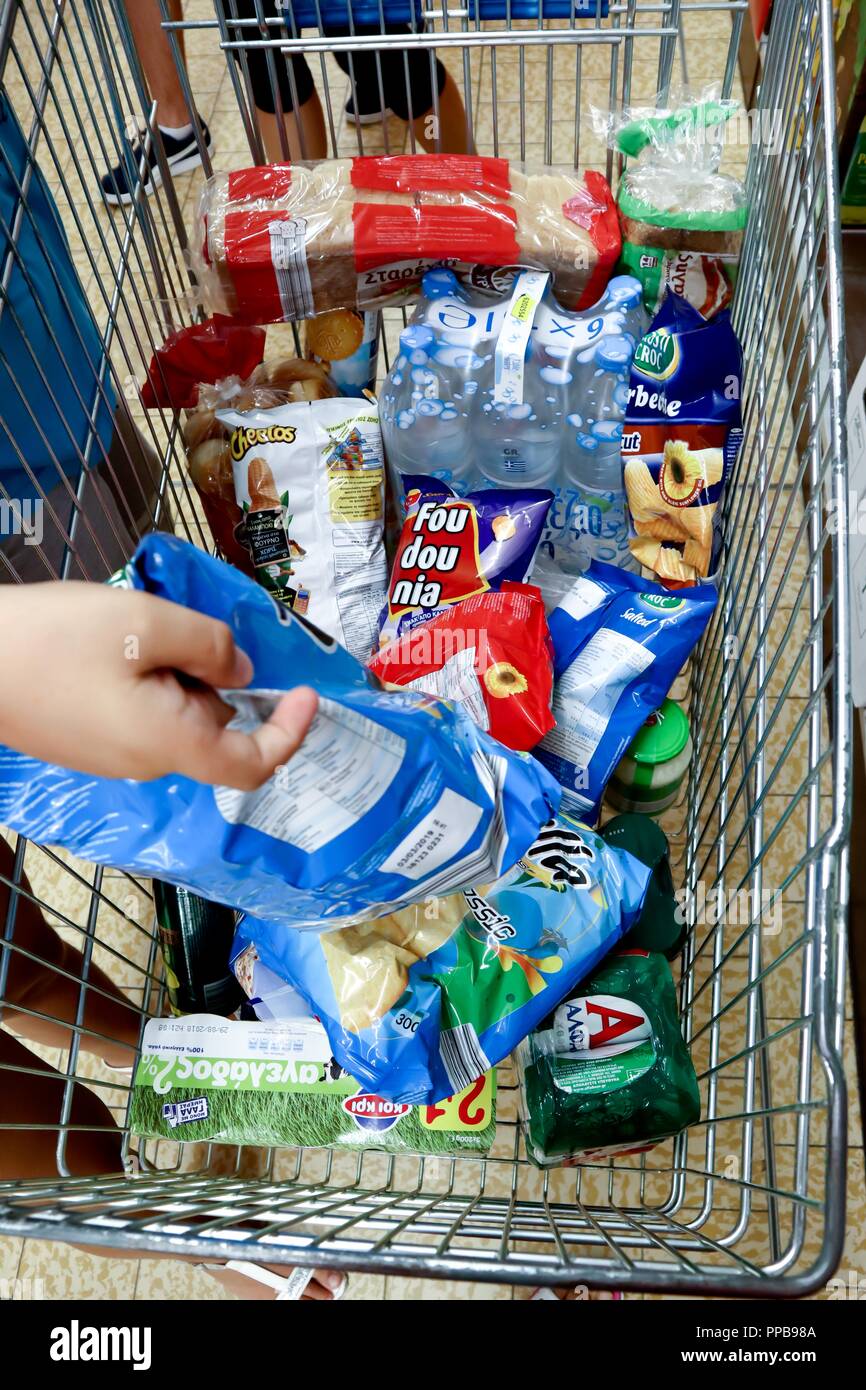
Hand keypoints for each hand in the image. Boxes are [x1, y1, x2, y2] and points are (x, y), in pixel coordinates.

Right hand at [0, 582, 316, 788]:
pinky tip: (110, 646)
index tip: (306, 692)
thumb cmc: (52, 640)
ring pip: (177, 716)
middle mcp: (146, 764)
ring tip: (132, 631)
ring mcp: (112, 757)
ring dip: (178, 674)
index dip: (290, 733)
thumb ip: (210, 647)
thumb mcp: (145, 624)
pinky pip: (142, 714)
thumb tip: (245, 673)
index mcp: (169, 744)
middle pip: (213, 729)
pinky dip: (149, 680)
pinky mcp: (87, 743)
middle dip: (216, 679)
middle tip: (177, 627)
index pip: (253, 764)